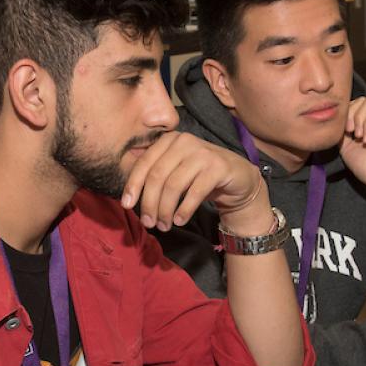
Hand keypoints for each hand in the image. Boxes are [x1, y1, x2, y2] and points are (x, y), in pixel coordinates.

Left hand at [120, 132, 268, 233]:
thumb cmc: (199, 178)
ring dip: (165, 210)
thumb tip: (129, 200)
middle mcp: (184, 142)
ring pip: (174, 186)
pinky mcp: (218, 167)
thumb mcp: (174, 173)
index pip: (144, 163)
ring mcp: (202, 153)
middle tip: (148, 223)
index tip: (127, 206)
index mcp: (169, 140)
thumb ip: (154, 179)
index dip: (133, 185)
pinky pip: (194, 192)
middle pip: (157, 176)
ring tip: (164, 226)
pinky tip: (179, 220)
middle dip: (149, 203)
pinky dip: (184, 210)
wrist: (238, 178)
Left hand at [339, 97, 365, 203]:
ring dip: (359, 119)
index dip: (346, 114)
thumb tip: (337, 117)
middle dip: (350, 114)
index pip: (355, 105)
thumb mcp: (346, 146)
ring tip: (359, 136)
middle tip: (349, 132)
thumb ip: (342, 130)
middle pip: (361, 100)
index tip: (343, 132)